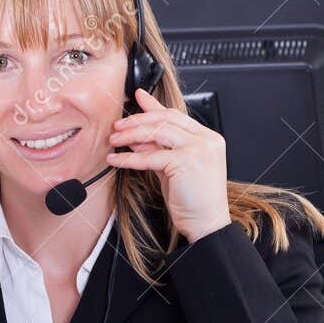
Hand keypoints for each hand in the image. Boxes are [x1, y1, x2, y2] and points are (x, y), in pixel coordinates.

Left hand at [105, 87, 230, 242]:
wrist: (207, 224)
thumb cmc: (194, 200)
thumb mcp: (175, 168)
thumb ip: (160, 148)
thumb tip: (138, 134)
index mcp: (208, 138)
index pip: (176, 115)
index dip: (153, 108)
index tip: (136, 98)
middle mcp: (206, 140)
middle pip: (166, 119)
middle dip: (138, 120)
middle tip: (118, 125)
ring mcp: (198, 149)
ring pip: (158, 132)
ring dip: (131, 135)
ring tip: (114, 140)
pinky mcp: (186, 162)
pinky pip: (151, 156)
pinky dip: (130, 157)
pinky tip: (117, 159)